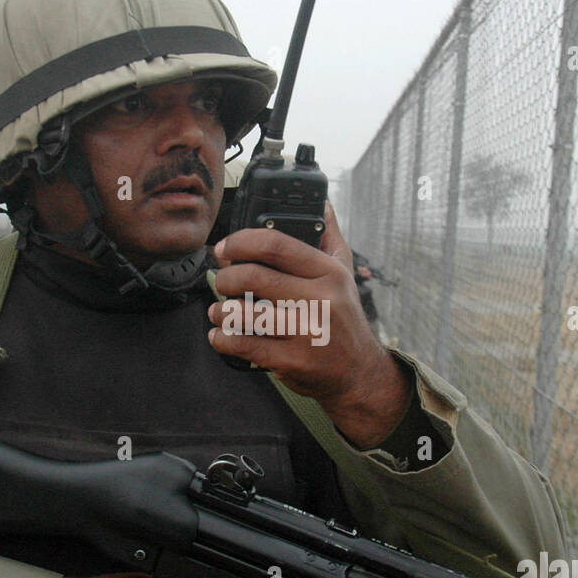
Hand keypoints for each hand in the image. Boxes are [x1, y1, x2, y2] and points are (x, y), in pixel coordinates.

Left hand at [208, 202, 409, 447]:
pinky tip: (220, 336)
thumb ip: (329, 238)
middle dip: (226, 278)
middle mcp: (320, 299)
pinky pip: (245, 345)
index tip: (225, 248)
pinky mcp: (293, 360)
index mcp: (328, 273)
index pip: (277, 244)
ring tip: (219, 310)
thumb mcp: (344, 275)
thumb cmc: (345, 322)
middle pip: (254, 277)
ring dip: (221, 310)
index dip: (241, 242)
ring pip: (245, 313)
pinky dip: (223, 339)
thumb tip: (322, 203)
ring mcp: (306, 332)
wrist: (359, 373)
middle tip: (222, 281)